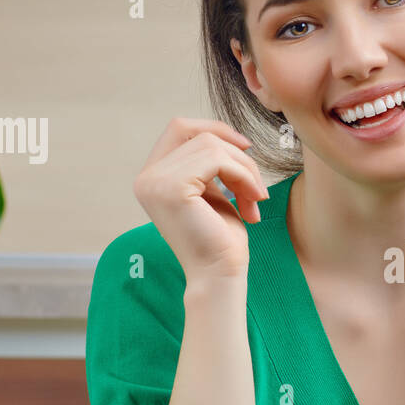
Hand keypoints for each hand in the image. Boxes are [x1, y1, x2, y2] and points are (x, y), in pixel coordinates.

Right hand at [132, 117, 268, 284]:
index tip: (245, 148)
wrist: (219, 275)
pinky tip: (253, 201)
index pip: (178, 128)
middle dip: (236, 155)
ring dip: (245, 170)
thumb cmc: (220, 240)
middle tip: (257, 186)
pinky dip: (243, 176)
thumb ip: (209, 164)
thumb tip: (227, 135)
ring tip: (256, 199)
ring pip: (212, 145)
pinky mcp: (172, 188)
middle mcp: (147, 177)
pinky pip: (218, 160)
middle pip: (198, 134)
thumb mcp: (213, 192)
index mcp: (152, 177)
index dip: (214, 129)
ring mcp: (155, 181)